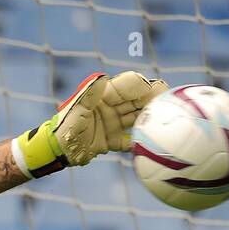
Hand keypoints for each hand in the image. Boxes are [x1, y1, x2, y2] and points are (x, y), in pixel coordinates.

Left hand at [14, 71, 168, 176]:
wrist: (57, 150)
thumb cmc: (64, 127)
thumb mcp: (77, 110)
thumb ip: (90, 95)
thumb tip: (102, 78)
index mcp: (105, 96)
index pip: (130, 85)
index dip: (143, 85)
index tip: (158, 88)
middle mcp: (113, 107)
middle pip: (138, 101)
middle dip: (154, 101)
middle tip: (171, 104)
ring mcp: (114, 123)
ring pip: (137, 119)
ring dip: (150, 120)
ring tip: (165, 123)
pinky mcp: (112, 140)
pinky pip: (130, 140)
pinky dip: (139, 142)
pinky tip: (150, 144)